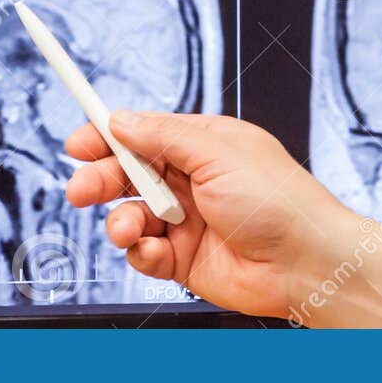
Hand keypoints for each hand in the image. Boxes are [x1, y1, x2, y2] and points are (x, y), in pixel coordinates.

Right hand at [64, 111, 353, 320]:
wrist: (304, 263)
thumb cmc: (279, 201)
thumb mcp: (218, 153)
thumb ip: (164, 137)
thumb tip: (122, 120)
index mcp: (205, 144)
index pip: (145, 133)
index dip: (109, 136)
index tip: (77, 142)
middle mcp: (193, 180)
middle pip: (129, 174)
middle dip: (101, 180)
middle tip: (82, 189)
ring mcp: (187, 220)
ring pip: (130, 215)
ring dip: (121, 221)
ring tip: (128, 227)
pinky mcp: (183, 259)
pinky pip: (144, 252)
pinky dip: (141, 252)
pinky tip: (155, 251)